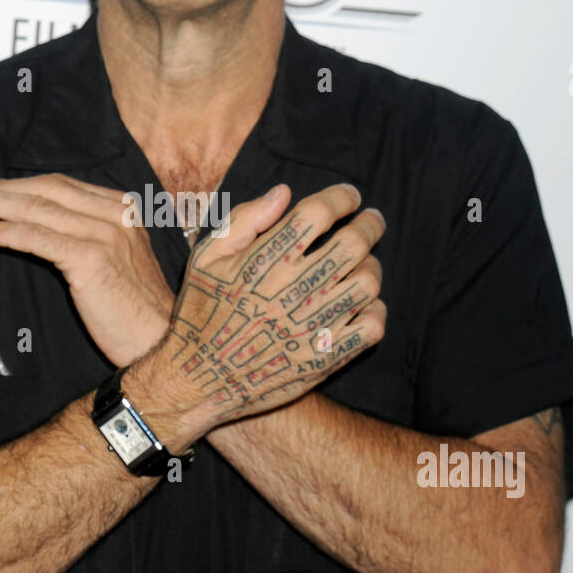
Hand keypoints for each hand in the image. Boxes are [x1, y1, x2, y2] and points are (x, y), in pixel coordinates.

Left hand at [0, 174, 174, 365]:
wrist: (160, 340)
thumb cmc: (133, 308)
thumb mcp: (116, 259)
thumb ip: (90, 235)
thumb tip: (42, 225)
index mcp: (123, 208)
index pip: (62, 185)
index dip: (22, 184)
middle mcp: (117, 213)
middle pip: (48, 189)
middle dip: (2, 187)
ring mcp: (106, 233)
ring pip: (40, 209)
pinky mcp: (92, 258)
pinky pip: (39, 239)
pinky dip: (8, 232)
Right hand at [143, 181, 385, 429]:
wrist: (197, 380)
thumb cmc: (200, 313)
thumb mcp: (205, 258)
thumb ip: (244, 220)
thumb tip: (284, 192)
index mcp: (265, 261)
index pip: (318, 213)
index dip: (342, 197)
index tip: (351, 195)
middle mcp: (292, 290)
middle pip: (354, 243)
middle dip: (371, 223)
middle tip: (373, 219)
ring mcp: (312, 326)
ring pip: (368, 282)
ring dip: (372, 266)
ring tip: (365, 263)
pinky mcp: (323, 358)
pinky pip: (371, 327)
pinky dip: (375, 309)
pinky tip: (362, 305)